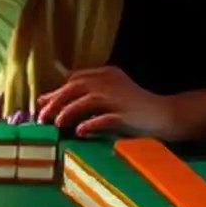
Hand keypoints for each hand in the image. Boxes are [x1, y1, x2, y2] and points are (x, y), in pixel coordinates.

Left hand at [37, 67, 180, 139]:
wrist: (165, 114)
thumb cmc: (131, 107)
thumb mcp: (108, 95)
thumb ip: (82, 95)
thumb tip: (47, 100)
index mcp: (106, 74)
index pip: (75, 79)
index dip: (56, 91)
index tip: (41, 105)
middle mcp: (111, 83)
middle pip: (77, 87)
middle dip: (56, 101)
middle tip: (42, 118)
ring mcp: (120, 98)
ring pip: (88, 100)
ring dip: (69, 111)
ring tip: (57, 124)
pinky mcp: (127, 115)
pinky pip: (105, 119)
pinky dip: (91, 124)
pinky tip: (80, 132)